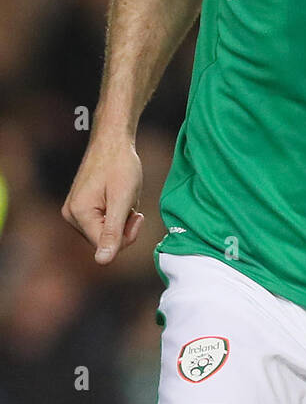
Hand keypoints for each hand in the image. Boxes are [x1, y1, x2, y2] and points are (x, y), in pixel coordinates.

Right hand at [62, 130, 143, 265]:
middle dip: (123, 227)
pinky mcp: (80, 207)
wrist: (112, 140)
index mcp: (79, 214)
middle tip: (132, 207)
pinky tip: (118, 197)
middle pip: (103, 241)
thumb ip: (113, 231)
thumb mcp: (123, 199)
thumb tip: (103, 262)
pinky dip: (115, 214)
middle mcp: (70, 215)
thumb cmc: (121, 165)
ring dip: (120, 220)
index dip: (127, 235)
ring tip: (124, 198)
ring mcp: (74, 211)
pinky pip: (102, 222)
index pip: (105, 246)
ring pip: (104, 232)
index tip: (137, 216)